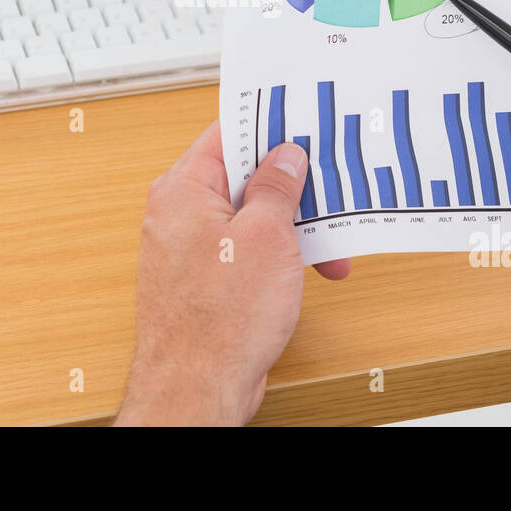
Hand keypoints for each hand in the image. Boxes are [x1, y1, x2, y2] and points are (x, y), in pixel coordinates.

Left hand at [115, 122, 349, 425]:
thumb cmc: (220, 320)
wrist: (198, 389)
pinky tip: (312, 269)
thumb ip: (277, 187)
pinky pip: (249, 250)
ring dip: (293, 227)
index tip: (303, 122)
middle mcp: (180, 214)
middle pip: (244, 177)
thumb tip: (286, 156)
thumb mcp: (267, 235)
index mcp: (183, 189)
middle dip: (292, 187)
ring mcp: (192, 248)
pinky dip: (280, 255)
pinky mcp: (207, 280)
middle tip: (329, 185)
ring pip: (251, 217)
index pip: (227, 133)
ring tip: (331, 244)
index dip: (268, 126)